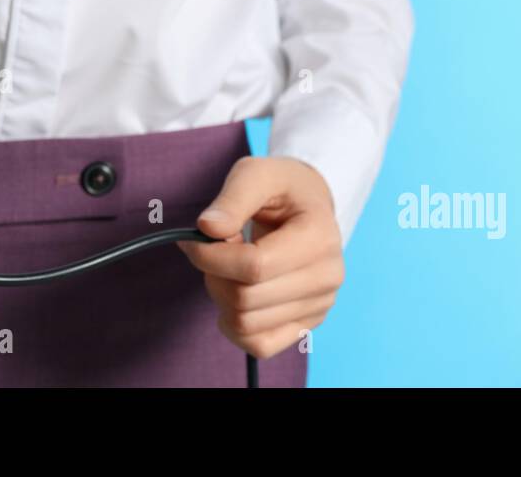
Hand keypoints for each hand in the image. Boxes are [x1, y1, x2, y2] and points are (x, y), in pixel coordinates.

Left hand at [177, 156, 343, 359]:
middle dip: (214, 275)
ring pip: (247, 325)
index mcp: (319, 237)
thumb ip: (232, 198)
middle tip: (215, 250)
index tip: (193, 240)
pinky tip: (232, 297)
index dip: (211, 257)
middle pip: (246, 299)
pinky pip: (260, 346)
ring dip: (221, 298)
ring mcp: (320, 305)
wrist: (308, 205)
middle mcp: (327, 277)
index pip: (254, 267)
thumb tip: (207, 228)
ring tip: (229, 268)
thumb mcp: (256, 173)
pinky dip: (235, 327)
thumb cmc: (281, 187)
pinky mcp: (307, 324)